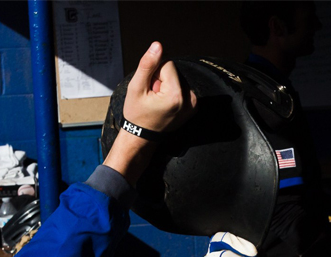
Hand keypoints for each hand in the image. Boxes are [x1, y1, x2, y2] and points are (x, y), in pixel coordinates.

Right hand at [104, 41, 196, 183]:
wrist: (142, 137)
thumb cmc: (137, 114)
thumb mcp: (137, 87)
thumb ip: (148, 65)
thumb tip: (158, 45)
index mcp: (176, 94)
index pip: (167, 64)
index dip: (154, 73)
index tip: (150, 89)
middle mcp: (190, 99)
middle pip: (174, 72)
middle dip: (161, 80)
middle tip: (153, 97)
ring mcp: (193, 105)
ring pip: (178, 79)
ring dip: (166, 87)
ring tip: (158, 103)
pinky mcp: (194, 107)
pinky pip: (182, 89)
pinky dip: (173, 93)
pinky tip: (165, 105)